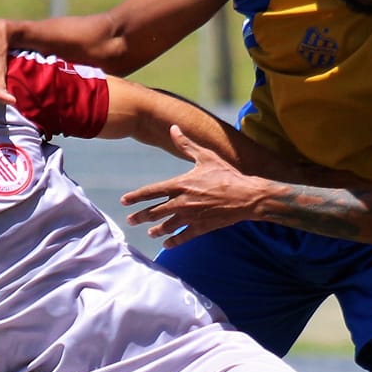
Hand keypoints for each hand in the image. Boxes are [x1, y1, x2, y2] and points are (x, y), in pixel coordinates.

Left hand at [120, 125, 269, 247]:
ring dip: (156, 230)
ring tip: (149, 233)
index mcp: (180, 185)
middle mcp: (181, 202)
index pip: (151, 192)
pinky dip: (174, 241)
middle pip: (154, 212)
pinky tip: (168, 244)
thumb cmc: (226, 174)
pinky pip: (182, 237)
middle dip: (140, 216)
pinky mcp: (201, 228)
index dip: (135, 197)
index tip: (124, 201)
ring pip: (166, 226)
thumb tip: (173, 128)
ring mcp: (190, 217)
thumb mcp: (205, 157)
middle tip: (130, 220)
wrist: (246, 196)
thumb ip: (186, 144)